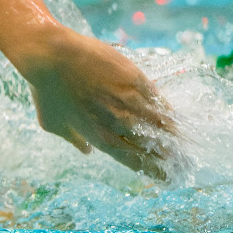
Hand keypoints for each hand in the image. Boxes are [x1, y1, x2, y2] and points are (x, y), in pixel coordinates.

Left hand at [9, 24, 179, 178]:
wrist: (51, 56)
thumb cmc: (45, 90)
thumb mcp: (52, 123)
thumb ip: (73, 139)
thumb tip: (86, 150)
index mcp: (102, 140)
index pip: (138, 163)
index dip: (156, 172)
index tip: (168, 177)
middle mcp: (120, 125)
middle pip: (157, 149)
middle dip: (173, 159)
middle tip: (185, 162)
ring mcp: (131, 102)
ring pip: (164, 126)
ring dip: (177, 137)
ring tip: (186, 143)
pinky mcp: (137, 80)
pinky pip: (159, 101)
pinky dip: (168, 112)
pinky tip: (175, 117)